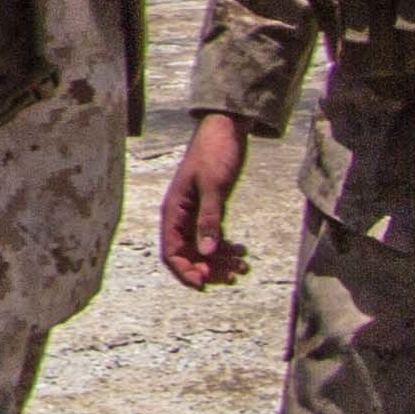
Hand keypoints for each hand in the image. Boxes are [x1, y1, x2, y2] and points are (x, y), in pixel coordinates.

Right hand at [158, 112, 255, 288]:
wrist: (225, 129)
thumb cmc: (214, 152)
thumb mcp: (213, 186)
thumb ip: (209, 219)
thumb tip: (207, 252)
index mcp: (174, 211)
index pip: (171, 251)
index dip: (184, 271)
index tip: (203, 283)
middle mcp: (181, 216)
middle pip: (188, 255)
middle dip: (207, 269)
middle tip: (230, 278)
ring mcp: (196, 214)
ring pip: (203, 249)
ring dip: (220, 262)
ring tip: (243, 268)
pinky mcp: (210, 210)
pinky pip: (214, 238)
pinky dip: (227, 249)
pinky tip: (243, 253)